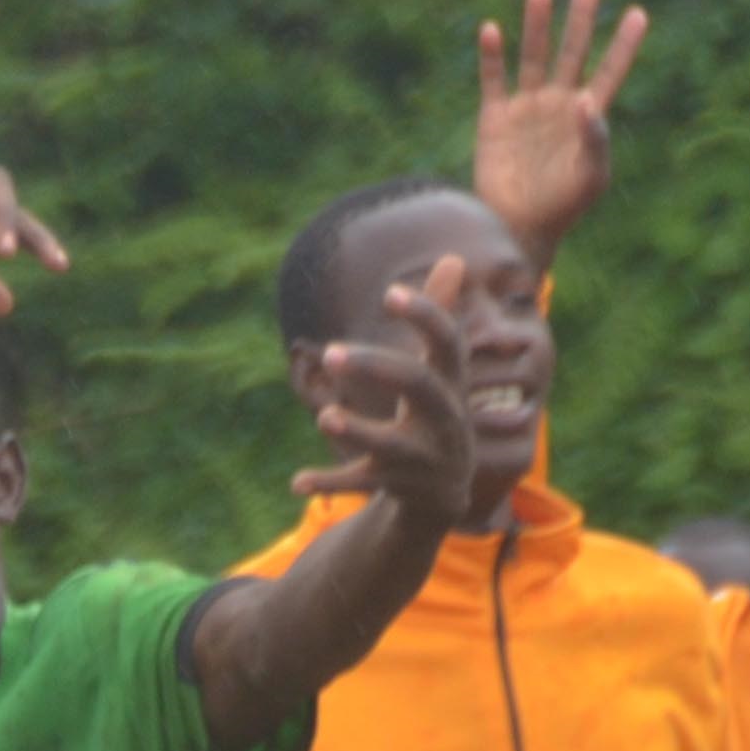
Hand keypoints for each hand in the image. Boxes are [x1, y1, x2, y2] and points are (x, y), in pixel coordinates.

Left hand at [291, 259, 478, 523]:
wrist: (446, 493)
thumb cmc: (435, 412)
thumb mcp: (441, 370)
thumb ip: (441, 315)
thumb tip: (454, 257)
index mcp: (453, 382)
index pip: (449, 342)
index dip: (425, 316)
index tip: (389, 292)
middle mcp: (445, 419)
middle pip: (418, 387)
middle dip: (376, 367)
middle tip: (329, 352)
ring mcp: (422, 458)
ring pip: (391, 445)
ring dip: (358, 430)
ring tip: (324, 416)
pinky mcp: (397, 487)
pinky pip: (361, 484)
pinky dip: (328, 483)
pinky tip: (296, 482)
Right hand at [475, 0, 647, 262]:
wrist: (518, 228)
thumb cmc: (562, 209)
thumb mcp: (590, 179)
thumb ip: (595, 140)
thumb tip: (586, 98)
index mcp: (586, 117)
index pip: (609, 72)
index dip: (624, 44)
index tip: (640, 14)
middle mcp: (558, 104)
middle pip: (572, 51)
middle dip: (581, 17)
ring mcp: (526, 108)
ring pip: (533, 56)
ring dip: (537, 25)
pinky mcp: (495, 118)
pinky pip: (493, 79)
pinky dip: (492, 55)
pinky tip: (492, 30)